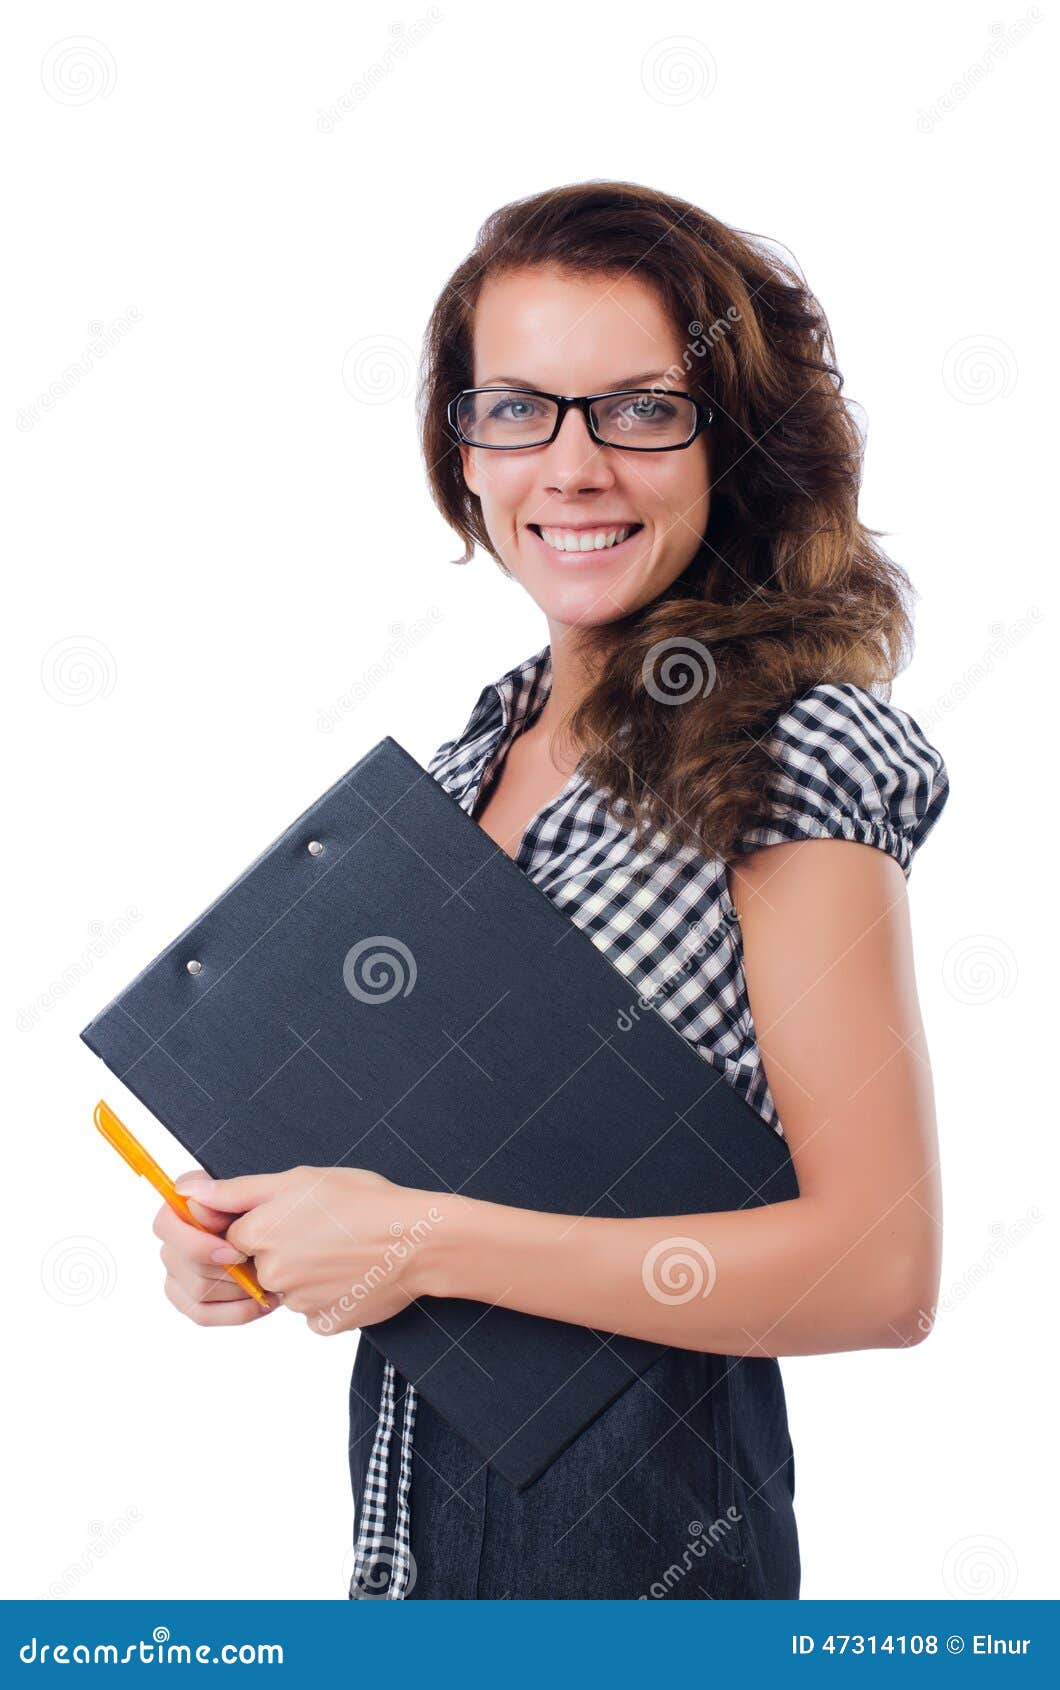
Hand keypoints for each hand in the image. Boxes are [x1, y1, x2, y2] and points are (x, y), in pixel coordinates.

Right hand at [153, 1171, 282, 1325]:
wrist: (294, 1231)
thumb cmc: (276, 1207)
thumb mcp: (263, 1192)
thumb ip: (227, 1191)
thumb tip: (188, 1193)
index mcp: (181, 1206)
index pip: (166, 1227)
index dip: (198, 1243)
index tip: (236, 1249)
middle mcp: (174, 1239)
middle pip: (183, 1265)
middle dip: (227, 1269)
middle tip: (260, 1267)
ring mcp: (179, 1272)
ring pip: (197, 1291)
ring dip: (237, 1289)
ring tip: (268, 1281)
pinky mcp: (192, 1299)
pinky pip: (204, 1314)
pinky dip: (236, 1312)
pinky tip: (263, 1301)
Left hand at [177, 1165, 448, 1335]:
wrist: (419, 1240)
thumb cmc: (365, 1201)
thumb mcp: (301, 1180)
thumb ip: (237, 1190)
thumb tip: (185, 1192)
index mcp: (261, 1233)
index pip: (234, 1237)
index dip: (263, 1223)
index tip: (294, 1216)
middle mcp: (272, 1273)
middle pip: (257, 1265)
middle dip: (282, 1249)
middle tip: (322, 1232)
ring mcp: (298, 1304)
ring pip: (286, 1289)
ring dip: (304, 1272)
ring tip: (342, 1249)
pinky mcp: (323, 1324)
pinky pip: (310, 1310)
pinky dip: (325, 1294)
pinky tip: (349, 1273)